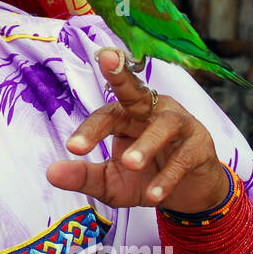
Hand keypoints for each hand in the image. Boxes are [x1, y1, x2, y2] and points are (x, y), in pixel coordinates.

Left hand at [46, 49, 231, 212]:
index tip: (72, 148)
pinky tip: (154, 195)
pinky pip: (184, 157)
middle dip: (121, 73)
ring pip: (164, 124)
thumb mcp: (111, 182)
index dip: (89, 130)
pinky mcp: (201, 146)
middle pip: (136, 90)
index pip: (105, 115)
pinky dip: (168, 176)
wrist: (189, 195)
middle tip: (106, 58)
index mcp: (127, 116)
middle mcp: (153, 111)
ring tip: (130, 164)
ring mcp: (181, 125)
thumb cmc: (145, 178)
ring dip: (147, 143)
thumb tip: (51, 173)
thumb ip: (84, 177)